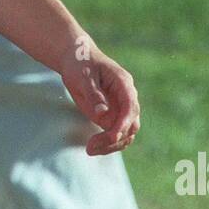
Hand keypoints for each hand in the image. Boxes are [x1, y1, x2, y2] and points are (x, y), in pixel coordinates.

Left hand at [60, 37, 140, 156]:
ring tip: (90, 149)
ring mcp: (120, 109)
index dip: (124, 122)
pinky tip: (92, 148)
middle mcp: (126, 98)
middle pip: (131, 124)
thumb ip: (93, 95)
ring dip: (111, 145)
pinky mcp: (112, 116)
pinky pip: (115, 135)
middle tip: (92, 146)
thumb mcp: (83, 76)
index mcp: (123, 83)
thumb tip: (102, 114)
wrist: (76, 59)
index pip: (131, 106)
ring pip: (125, 134)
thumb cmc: (80, 63)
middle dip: (115, 138)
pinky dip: (106, 144)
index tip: (113, 135)